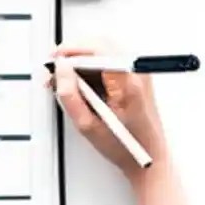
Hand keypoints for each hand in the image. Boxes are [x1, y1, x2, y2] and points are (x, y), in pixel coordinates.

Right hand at [52, 43, 202, 204]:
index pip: (96, 49)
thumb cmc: (125, 147)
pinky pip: (109, 61)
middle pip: (100, 45)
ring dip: (81, 61)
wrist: (149, 159)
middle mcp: (136, 73)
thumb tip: (60, 69)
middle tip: (55, 69)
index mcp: (127, 82)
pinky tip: (80, 84)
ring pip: (103, 51)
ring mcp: (138, 74)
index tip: (54, 61)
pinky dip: (90, 68)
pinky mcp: (135, 77)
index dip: (71, 51)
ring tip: (64, 80)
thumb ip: (70, 95)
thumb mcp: (87, 126)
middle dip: (73, 54)